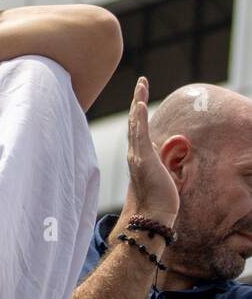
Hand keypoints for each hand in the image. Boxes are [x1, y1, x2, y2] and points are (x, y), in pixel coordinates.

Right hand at [123, 77, 178, 224]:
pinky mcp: (142, 158)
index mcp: (140, 156)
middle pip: (135, 120)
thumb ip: (161, 159)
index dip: (140, 111)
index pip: (139, 128)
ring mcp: (137, 155)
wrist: (151, 216)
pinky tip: (140, 104)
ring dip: (138, 102)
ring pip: (136, 122)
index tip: (142, 98)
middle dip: (138, 100)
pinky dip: (139, 117)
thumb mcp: (164, 174)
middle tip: (141, 82)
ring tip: (141, 85)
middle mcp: (135, 153)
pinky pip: (139, 133)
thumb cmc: (159, 201)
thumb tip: (160, 147)